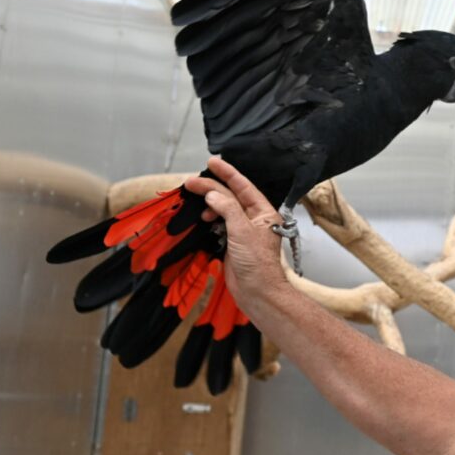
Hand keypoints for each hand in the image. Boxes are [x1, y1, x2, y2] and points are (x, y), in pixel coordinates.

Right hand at [184, 156, 288, 309]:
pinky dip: (210, 219)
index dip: (227, 173)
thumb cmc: (257, 263)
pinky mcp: (233, 243)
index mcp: (264, 212)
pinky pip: (219, 225)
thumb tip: (213, 194)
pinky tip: (202, 218)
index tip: (212, 162)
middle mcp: (255, 219)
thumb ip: (227, 208)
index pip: (244, 186)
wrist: (257, 292)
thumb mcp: (242, 230)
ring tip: (196, 202)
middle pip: (231, 197)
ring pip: (223, 210)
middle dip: (211, 188)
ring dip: (210, 205)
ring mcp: (243, 231)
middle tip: (190, 183)